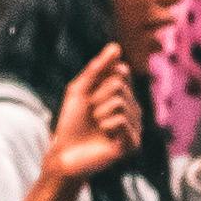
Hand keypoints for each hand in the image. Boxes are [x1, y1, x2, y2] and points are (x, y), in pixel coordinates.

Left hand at [45, 49, 139, 183]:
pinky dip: (106, 125)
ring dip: (99, 113)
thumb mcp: (80, 89)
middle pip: (119, 86)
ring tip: (96, 126)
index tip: (89, 97)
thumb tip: (116, 46)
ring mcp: (135, 127)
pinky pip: (121, 120)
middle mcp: (133, 110)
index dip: (98, 82)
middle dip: (97, 98)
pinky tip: (104, 136)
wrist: (65, 154)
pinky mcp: (133, 143)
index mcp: (124, 96)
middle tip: (91, 115)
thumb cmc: (71, 122)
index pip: (120, 72)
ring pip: (120, 102)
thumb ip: (97, 68)